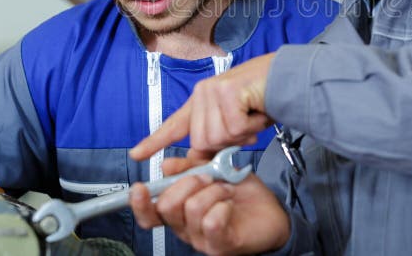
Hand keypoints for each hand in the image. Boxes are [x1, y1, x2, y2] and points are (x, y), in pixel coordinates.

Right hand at [129, 151, 290, 254]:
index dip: (139, 203)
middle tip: (208, 176)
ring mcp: (202, 240)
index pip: (150, 214)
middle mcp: (186, 228)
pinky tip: (230, 204)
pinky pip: (211, 221)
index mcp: (180, 212)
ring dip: (213, 190)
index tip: (139, 187)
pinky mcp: (220, 245)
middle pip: (166, 207)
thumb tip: (167, 164)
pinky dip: (223, 205)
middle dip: (187, 182)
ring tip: (227, 189)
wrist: (272, 211)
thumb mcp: (214, 171)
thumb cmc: (242, 195)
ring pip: (192, 208)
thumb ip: (190, 166)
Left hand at [130, 53, 274, 158]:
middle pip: (203, 141)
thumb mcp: (234, 122)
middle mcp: (202, 93)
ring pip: (218, 137)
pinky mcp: (227, 92)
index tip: (136, 154)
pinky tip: (257, 111)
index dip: (155, 141)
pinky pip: (234, 128)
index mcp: (201, 101)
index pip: (175, 125)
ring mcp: (213, 90)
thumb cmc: (262, 100)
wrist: (285, 76)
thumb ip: (217, 136)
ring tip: (253, 116)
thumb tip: (200, 157)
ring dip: (242, 134)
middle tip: (246, 127)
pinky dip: (251, 126)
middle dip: (228, 142)